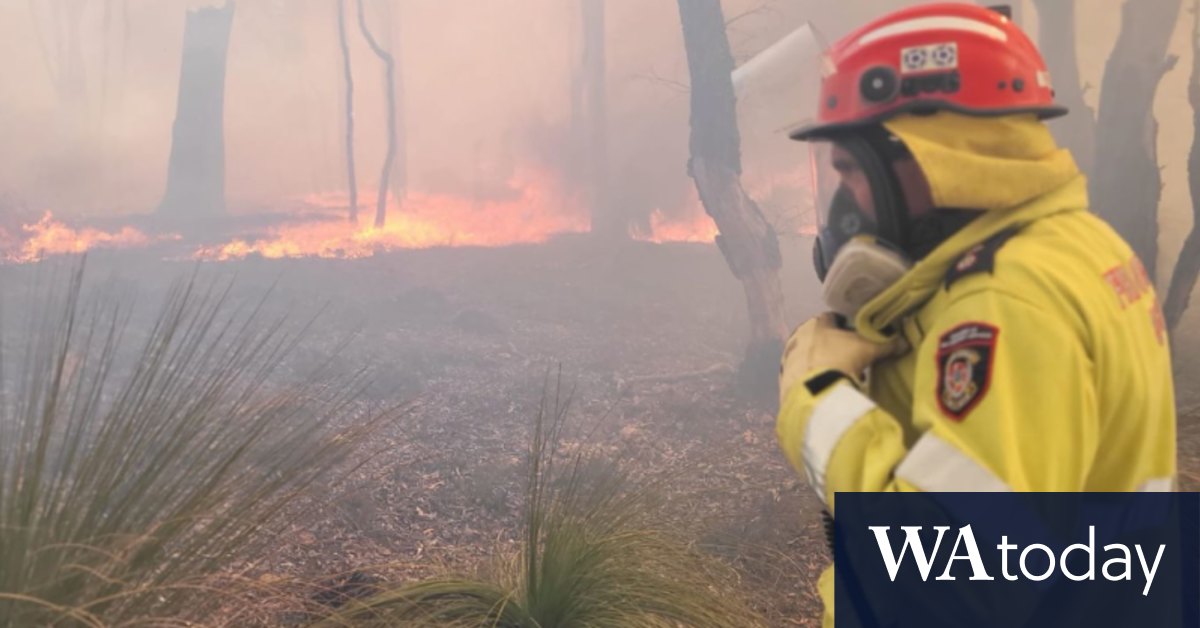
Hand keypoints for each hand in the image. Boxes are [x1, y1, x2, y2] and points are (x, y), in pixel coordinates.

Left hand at [779, 312, 908, 404]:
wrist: (813, 391)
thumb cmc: (841, 359)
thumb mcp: (869, 349)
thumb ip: (887, 344)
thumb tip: (905, 342)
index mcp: (817, 323)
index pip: (832, 317)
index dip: (846, 325)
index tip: (857, 336)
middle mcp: (799, 335)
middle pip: (819, 337)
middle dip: (834, 346)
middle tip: (851, 358)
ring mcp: (789, 356)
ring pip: (809, 356)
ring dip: (823, 363)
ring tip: (840, 375)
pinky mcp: (784, 377)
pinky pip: (802, 374)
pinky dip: (813, 378)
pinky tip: (826, 387)